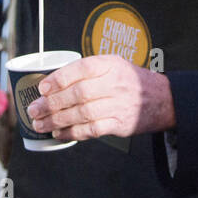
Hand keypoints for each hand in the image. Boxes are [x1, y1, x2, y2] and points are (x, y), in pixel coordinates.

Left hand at [26, 55, 175, 139]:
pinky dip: (72, 133)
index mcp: (111, 64)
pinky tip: (59, 134)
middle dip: (52, 103)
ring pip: (82, 113)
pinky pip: (92, 130)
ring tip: (40, 123)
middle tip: (34, 109)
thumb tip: (52, 83)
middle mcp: (115, 83)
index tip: (42, 87)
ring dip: (57, 120)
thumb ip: (89, 70)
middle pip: (79, 94)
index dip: (60, 78)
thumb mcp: (114, 65)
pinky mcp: (120, 124)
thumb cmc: (131, 81)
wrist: (163, 99)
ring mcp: (118, 105)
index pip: (83, 68)